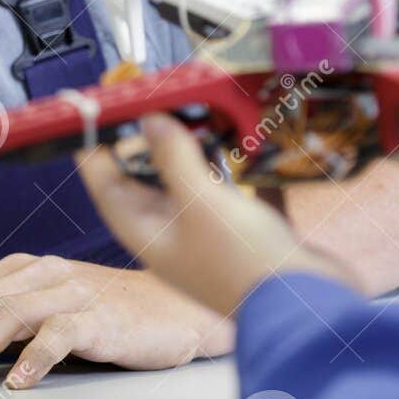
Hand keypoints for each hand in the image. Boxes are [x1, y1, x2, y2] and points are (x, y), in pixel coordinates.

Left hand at [0, 253, 232, 389]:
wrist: (176, 312)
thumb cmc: (110, 316)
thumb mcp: (52, 308)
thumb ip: (11, 321)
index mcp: (27, 269)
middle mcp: (45, 273)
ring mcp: (74, 293)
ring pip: (9, 313)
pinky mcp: (102, 318)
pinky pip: (59, 334)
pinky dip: (33, 359)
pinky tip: (16, 382)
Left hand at [81, 115, 350, 317]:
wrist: (307, 303)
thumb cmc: (247, 262)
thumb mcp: (202, 203)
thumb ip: (173, 158)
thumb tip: (148, 120)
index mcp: (145, 232)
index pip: (105, 182)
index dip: (94, 145)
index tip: (91, 108)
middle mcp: (166, 231)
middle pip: (140, 175)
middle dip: (142, 136)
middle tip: (146, 95)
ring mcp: (200, 229)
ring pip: (178, 177)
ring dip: (181, 145)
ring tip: (184, 107)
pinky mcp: (233, 225)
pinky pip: (214, 184)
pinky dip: (215, 160)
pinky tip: (226, 134)